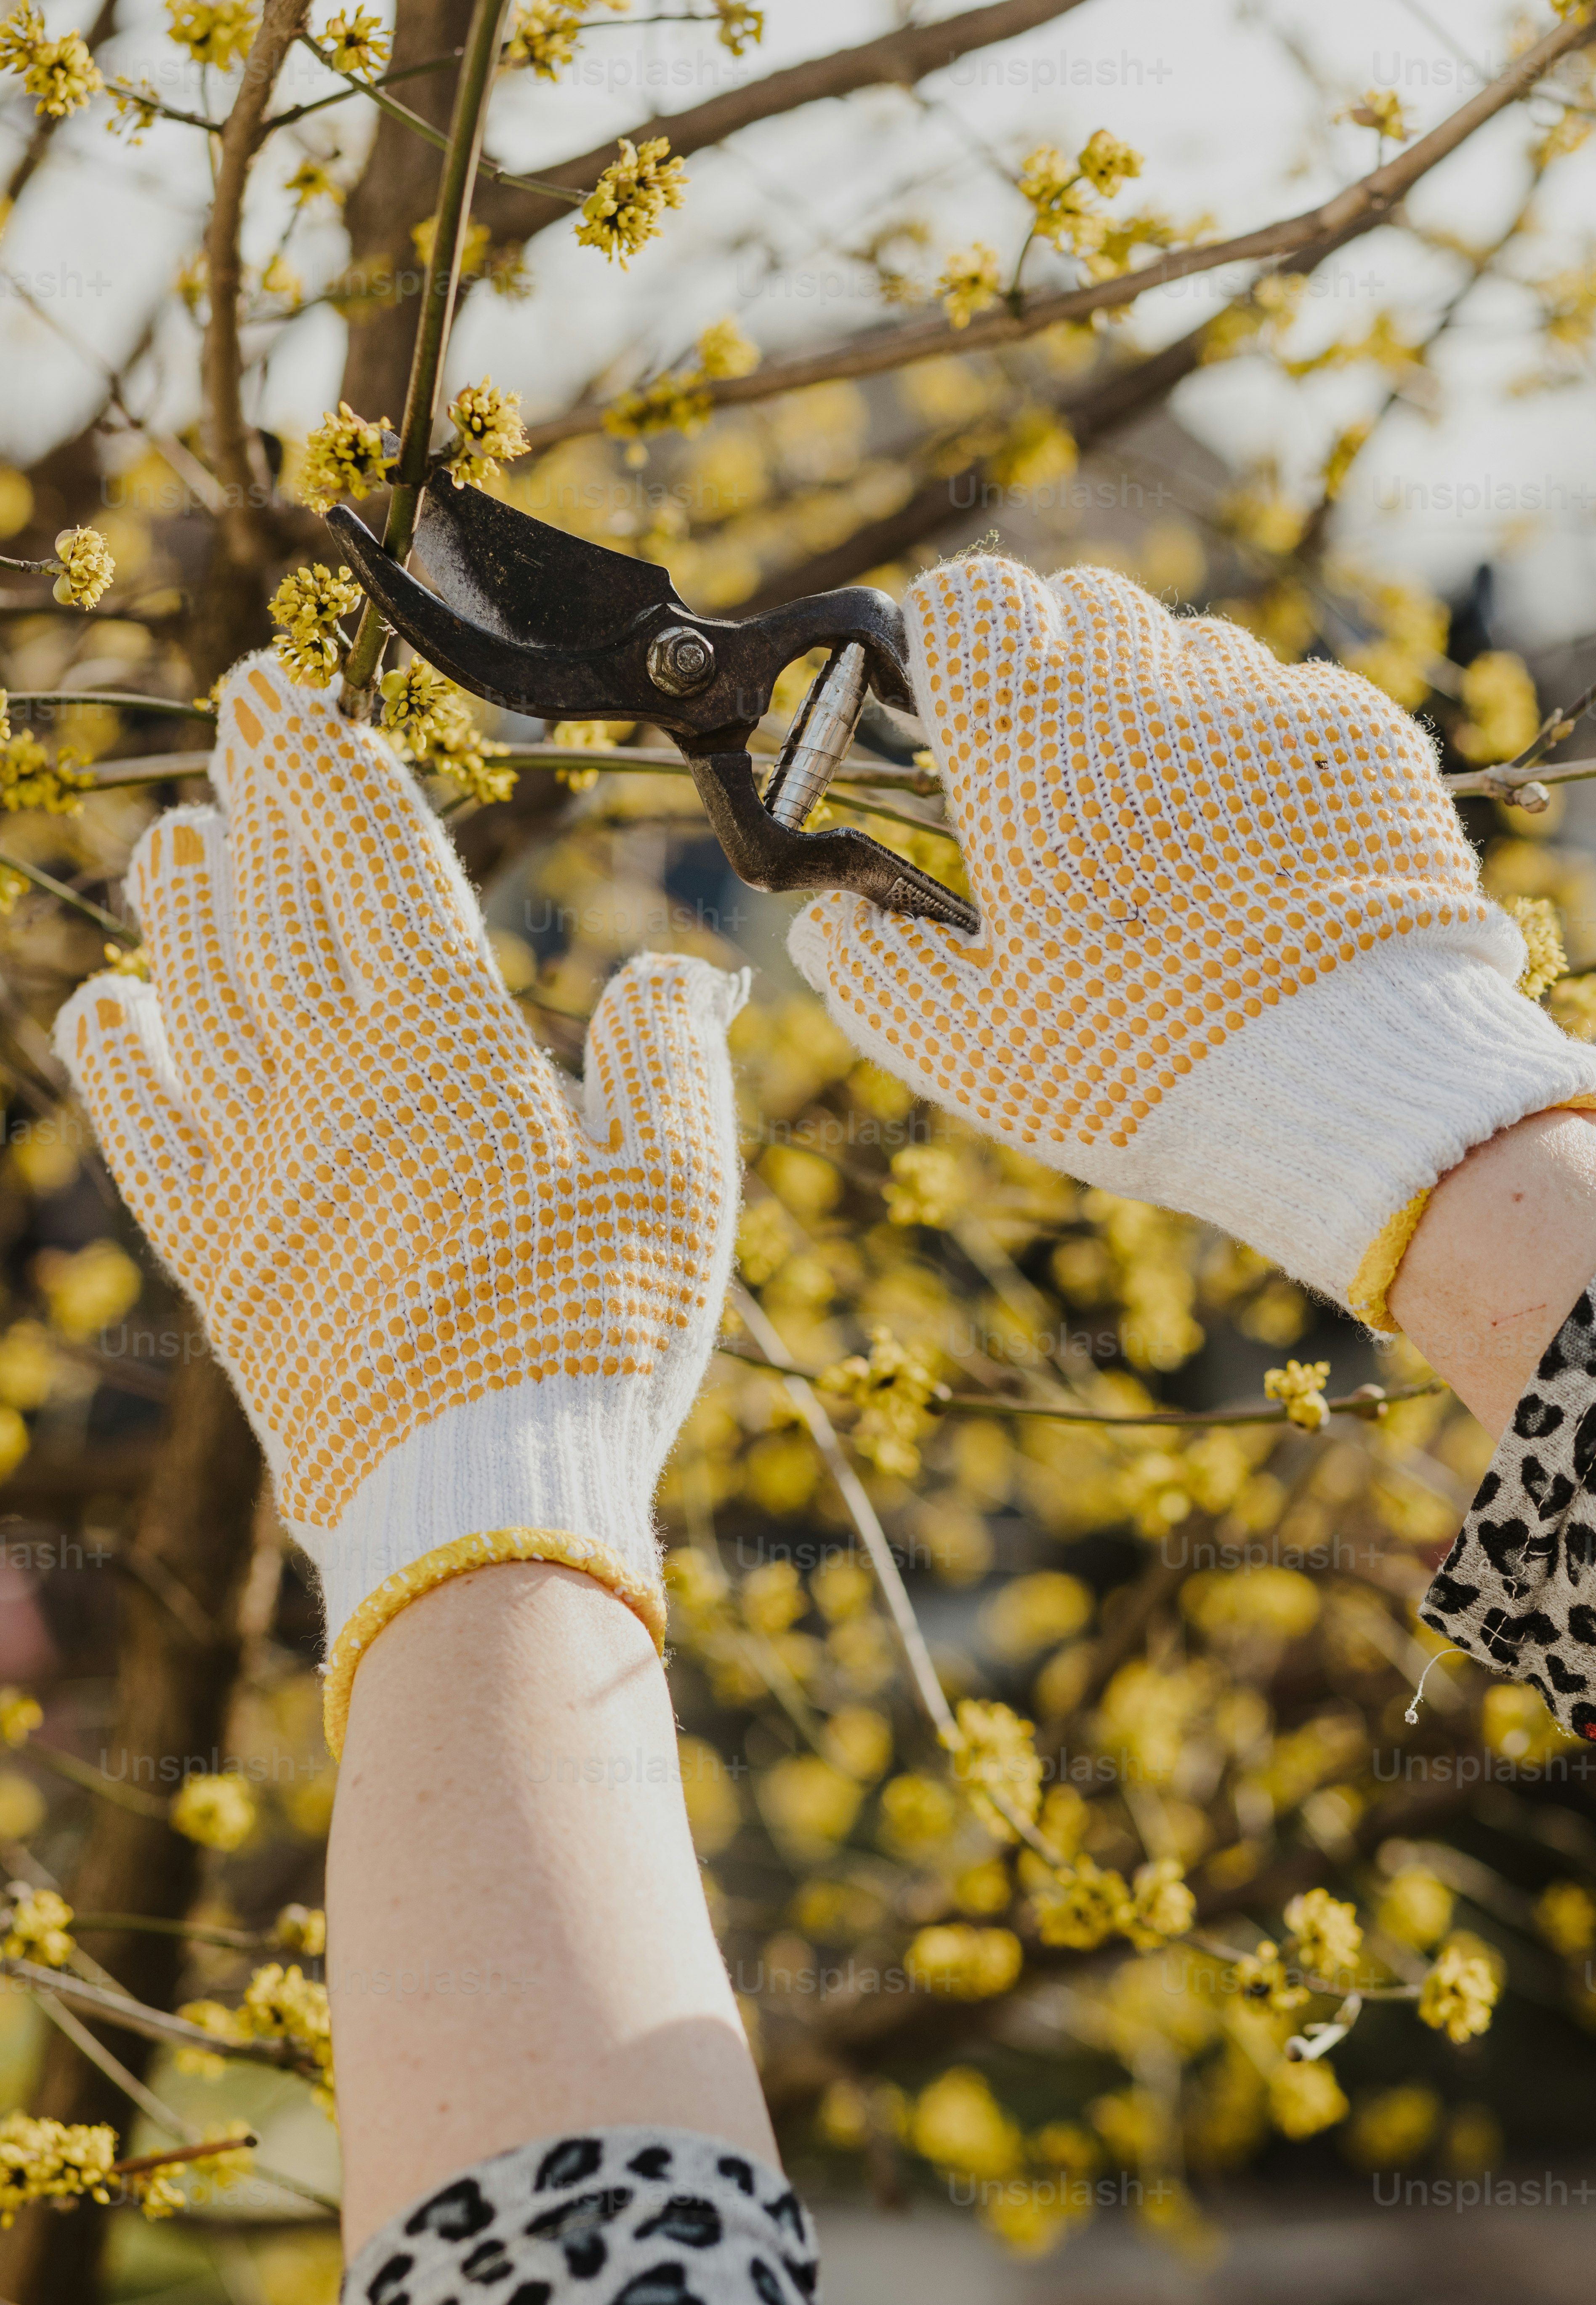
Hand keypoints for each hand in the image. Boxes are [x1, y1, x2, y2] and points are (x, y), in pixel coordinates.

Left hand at [55, 652, 744, 1748]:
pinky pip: (143, 1131)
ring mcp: (262, 1167)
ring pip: (203, 992)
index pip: (376, 865)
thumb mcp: (679, 1197)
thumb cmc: (596, 1348)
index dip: (336, 769)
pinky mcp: (217, 1256)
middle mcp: (337, 1085)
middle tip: (239, 716)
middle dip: (259, 795)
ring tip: (181, 837)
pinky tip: (110, 999)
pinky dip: (119, 1058)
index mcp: (453, 1053)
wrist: (475, 1506)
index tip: (304, 701)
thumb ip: (667, 1066)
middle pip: (279, 902)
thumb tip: (675, 972)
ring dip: (186, 903)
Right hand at [789, 557, 1595, 1323]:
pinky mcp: (1362, 734)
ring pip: (1194, 652)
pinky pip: (1293, 704)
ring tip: (1178, 838)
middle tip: (1068, 788)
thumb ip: (876, 971)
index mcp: (1030, 742)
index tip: (962, 713)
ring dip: (1169, 714)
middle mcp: (1146, 684)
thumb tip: (828, 923)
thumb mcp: (970, 1050)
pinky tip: (1271, 857)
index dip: (958, 646)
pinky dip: (1267, 757)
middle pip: (1085, 606)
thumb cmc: (1139, 1069)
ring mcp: (1265, 700)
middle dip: (1064, 673)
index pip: (970, 600)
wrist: (1350, 1089)